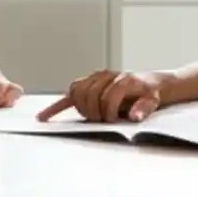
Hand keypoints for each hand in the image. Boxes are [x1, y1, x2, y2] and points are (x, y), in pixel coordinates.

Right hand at [36, 70, 163, 122]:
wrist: (150, 82)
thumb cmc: (150, 93)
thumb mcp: (153, 100)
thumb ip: (143, 108)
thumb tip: (134, 116)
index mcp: (122, 79)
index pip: (108, 96)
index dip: (109, 111)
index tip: (113, 120)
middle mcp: (107, 75)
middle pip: (90, 94)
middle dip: (94, 111)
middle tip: (101, 120)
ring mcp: (95, 78)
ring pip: (78, 91)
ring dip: (81, 106)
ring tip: (90, 117)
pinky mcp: (88, 83)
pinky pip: (69, 94)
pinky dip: (56, 107)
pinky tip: (44, 117)